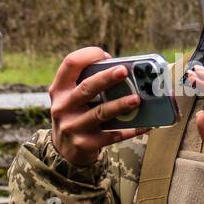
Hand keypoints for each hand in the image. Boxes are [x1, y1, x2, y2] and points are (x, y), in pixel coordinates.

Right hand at [48, 47, 151, 166]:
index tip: (104, 54)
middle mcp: (62, 107)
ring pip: (100, 113)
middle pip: (86, 88)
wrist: (64, 149)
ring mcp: (73, 127)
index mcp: (59, 89)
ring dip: (120, 105)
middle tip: (124, 71)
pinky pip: (111, 135)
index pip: (69, 64)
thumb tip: (123, 71)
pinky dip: (129, 130)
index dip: (87, 55)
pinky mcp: (85, 144)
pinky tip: (144, 125)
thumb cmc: (76, 113)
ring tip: (137, 99)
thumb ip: (89, 82)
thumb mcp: (72, 97)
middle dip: (106, 78)